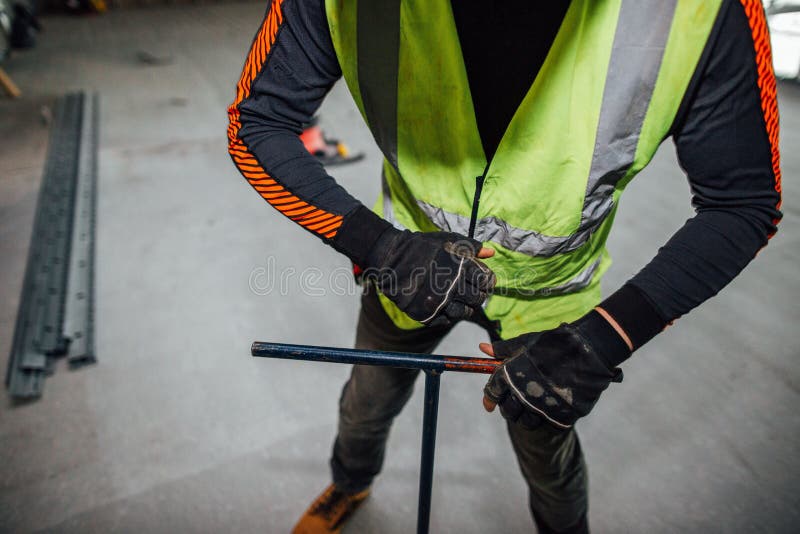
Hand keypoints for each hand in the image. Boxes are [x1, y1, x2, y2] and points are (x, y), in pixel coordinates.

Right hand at [363, 230, 495, 325]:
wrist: (392, 258)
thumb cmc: (423, 247)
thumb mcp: (449, 241)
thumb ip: (472, 247)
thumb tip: (491, 253)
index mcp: (459, 266)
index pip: (485, 281)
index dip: (488, 282)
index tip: (484, 281)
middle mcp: (450, 285)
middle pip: (477, 299)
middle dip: (479, 295)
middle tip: (474, 292)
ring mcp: (437, 301)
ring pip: (463, 313)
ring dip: (466, 308)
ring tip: (461, 300)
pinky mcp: (426, 313)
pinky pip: (446, 320)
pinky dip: (448, 315)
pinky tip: (446, 305)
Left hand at [481, 320, 623, 428]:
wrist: (589, 350)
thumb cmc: (554, 343)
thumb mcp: (525, 342)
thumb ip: (503, 350)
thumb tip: (482, 349)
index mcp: (511, 375)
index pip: (492, 392)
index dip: (488, 399)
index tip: (488, 404)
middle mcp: (524, 393)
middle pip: (508, 410)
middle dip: (507, 407)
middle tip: (514, 402)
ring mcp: (543, 407)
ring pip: (526, 422)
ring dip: (525, 416)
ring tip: (531, 406)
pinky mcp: (561, 416)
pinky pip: (547, 424)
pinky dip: (545, 418)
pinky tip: (549, 408)